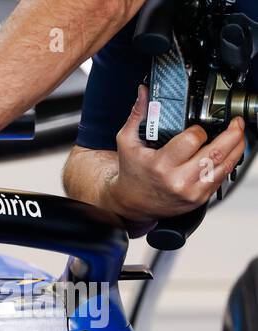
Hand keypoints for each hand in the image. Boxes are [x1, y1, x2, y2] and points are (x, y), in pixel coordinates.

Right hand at [108, 85, 245, 221]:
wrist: (132, 203)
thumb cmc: (132, 173)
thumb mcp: (127, 143)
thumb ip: (137, 115)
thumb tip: (144, 93)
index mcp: (160, 165)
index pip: (192, 140)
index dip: (199, 130)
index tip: (197, 128)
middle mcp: (177, 181)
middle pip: (216, 152)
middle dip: (233, 133)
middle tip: (236, 123)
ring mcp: (190, 192)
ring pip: (225, 165)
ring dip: (237, 146)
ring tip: (237, 134)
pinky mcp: (199, 199)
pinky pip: (222, 177)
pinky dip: (229, 162)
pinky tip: (229, 152)